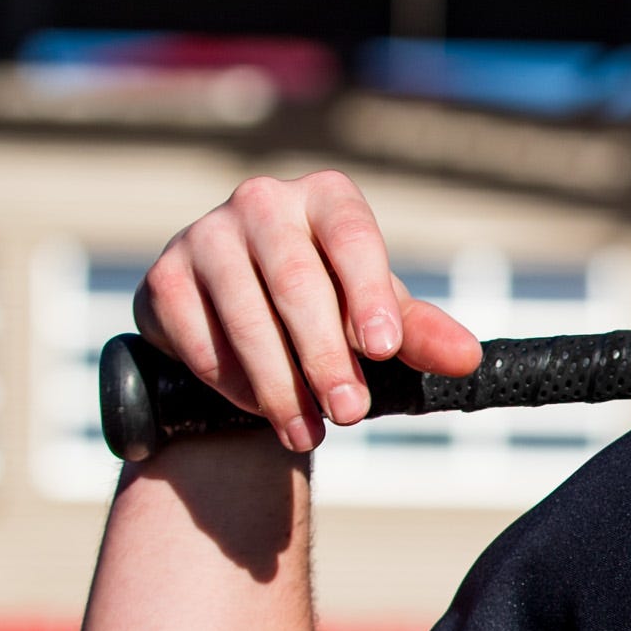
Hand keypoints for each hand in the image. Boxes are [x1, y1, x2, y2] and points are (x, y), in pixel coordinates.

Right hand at [133, 171, 483, 450]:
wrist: (245, 323)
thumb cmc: (330, 306)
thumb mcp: (378, 317)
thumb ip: (420, 334)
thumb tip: (467, 358)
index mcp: (326, 197)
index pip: (352, 237)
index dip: (369, 293)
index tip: (384, 350)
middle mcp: (262, 201)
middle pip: (297, 281)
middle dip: (326, 356)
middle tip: (350, 412)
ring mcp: (204, 235)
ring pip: (246, 316)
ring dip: (280, 384)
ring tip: (309, 433)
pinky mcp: (163, 279)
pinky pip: (201, 339)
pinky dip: (234, 383)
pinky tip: (259, 409)